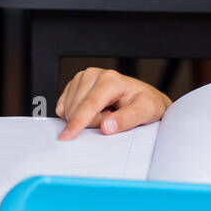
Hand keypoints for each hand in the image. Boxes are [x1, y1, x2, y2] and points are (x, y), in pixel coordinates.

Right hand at [55, 68, 171, 139]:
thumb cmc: (146, 103)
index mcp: (111, 79)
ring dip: (86, 119)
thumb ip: (127, 119)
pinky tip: (93, 110)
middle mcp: (94, 75)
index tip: (67, 136)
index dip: (78, 122)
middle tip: (112, 117)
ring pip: (70, 109)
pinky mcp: (75, 84)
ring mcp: (83, 78)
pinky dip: (77, 115)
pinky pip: (64, 107)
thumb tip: (107, 126)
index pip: (89, 104)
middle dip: (92, 122)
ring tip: (105, 113)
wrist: (144, 97)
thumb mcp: (146, 111)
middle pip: (78, 109)